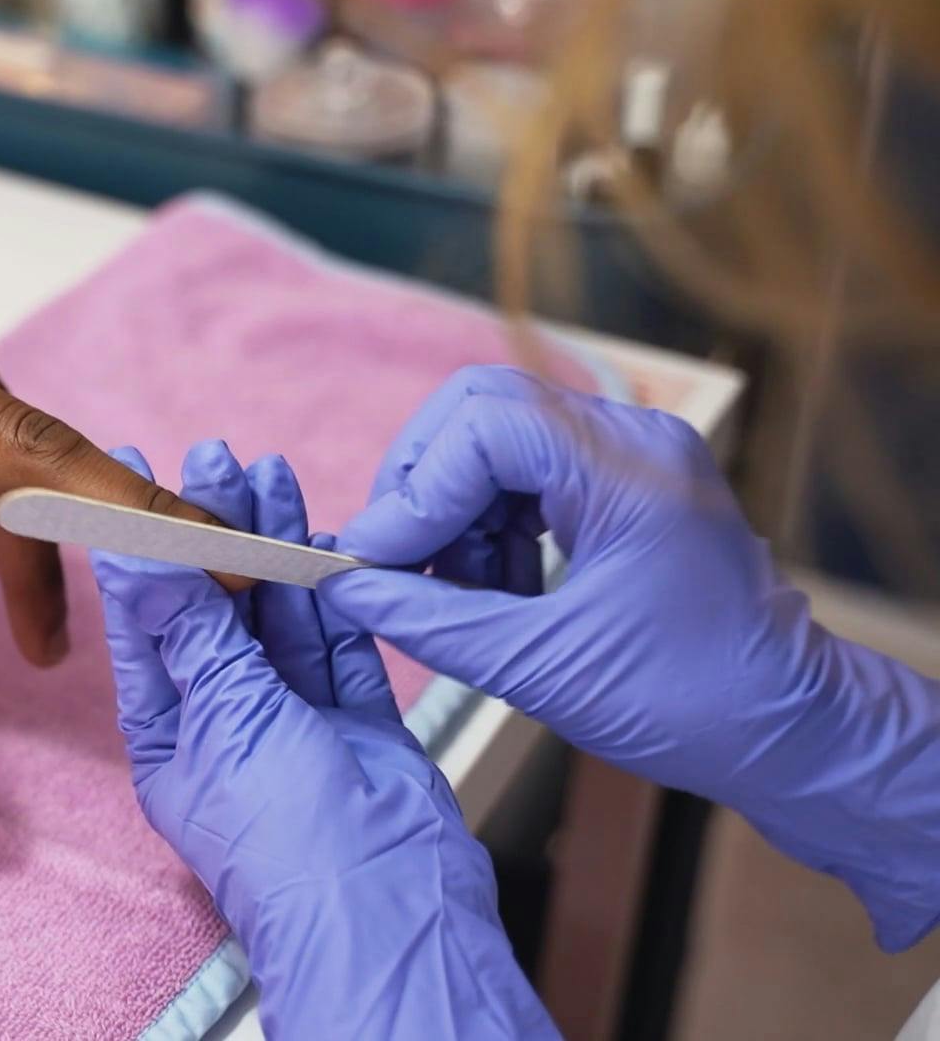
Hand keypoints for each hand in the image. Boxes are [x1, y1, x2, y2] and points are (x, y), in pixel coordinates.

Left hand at [92, 440, 554, 1039]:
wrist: (389, 913)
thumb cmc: (289, 843)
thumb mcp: (225, 721)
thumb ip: (193, 633)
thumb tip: (133, 557)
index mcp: (170, 734)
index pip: (145, 619)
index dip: (136, 544)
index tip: (125, 471)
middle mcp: (227, 722)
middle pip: (215, 606)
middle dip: (214, 530)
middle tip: (214, 454)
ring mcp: (295, 721)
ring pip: (278, 615)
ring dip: (271, 545)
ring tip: (266, 471)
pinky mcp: (357, 722)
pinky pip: (337, 642)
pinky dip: (331, 591)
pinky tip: (321, 536)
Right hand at [321, 366, 939, 948]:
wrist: (795, 732)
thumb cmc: (693, 703)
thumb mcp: (543, 669)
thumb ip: (433, 621)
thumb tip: (345, 590)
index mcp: (627, 470)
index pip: (484, 426)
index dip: (414, 490)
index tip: (372, 562)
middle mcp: (632, 440)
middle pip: (482, 409)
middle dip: (421, 485)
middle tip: (392, 562)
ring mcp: (630, 458)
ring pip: (494, 440)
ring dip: (450, 512)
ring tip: (444, 591)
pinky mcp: (622, 488)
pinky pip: (524, 475)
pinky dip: (484, 525)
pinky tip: (484, 590)